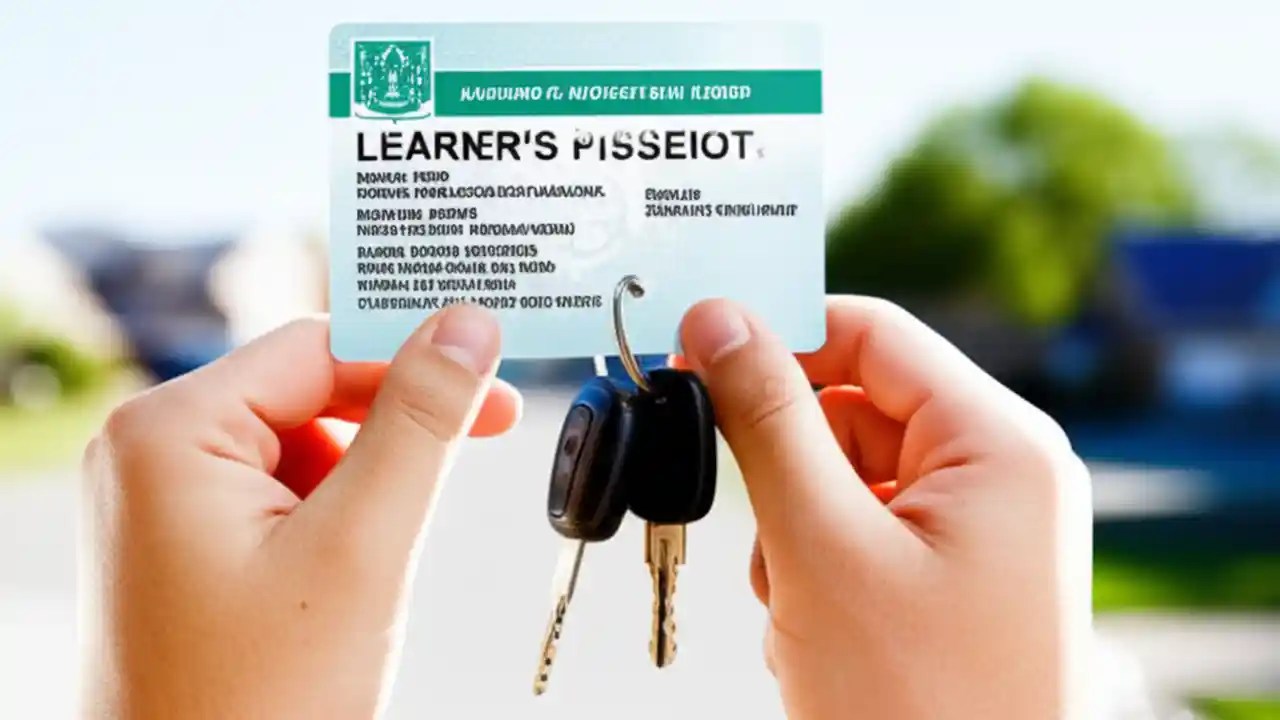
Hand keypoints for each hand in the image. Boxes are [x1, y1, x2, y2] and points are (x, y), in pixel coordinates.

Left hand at [81, 305, 519, 718]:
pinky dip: (332, 516)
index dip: (413, 357)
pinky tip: (347, 576)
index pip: (317, 348)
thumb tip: (467, 325)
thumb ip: (420, 423)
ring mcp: (160, 502)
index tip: (496, 372)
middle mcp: (149, 453)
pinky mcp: (182, 544)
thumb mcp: (362, 546)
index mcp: (168, 432)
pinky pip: (277, 492)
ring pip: (301, 445)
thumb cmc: (259, 703)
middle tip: (480, 440)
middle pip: (307, 392)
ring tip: (376, 563)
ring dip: (364, 482)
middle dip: (392, 429)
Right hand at [678, 297, 1091, 719]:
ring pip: (847, 471)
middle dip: (787, 461)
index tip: (695, 356)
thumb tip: (717, 319)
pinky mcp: (950, 575)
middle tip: (759, 524)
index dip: (778, 335)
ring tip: (799, 598)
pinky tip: (814, 622)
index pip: (870, 335)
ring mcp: (978, 529)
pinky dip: (816, 560)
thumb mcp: (822, 545)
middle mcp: (998, 474)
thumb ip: (766, 419)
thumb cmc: (916, 703)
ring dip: (796, 522)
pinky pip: (861, 526)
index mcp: (998, 443)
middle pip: (854, 406)